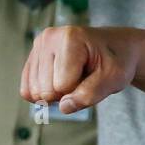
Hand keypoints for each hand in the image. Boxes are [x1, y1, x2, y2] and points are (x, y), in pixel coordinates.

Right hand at [21, 25, 140, 115]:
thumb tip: (64, 107)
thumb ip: (91, 93)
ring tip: (75, 76)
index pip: (62, 85)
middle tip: (84, 77)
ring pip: (34, 93)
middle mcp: (49, 37)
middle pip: (45, 91)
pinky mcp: (33, 56)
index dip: (80, 90)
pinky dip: (44, 94)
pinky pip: (27, 91)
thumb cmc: (117, 61)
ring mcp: (38, 45)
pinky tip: (61, 80)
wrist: (117, 48)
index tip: (94, 75)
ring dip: (57, 93)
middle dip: (66, 93)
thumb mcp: (114, 78)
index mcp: (70, 38)